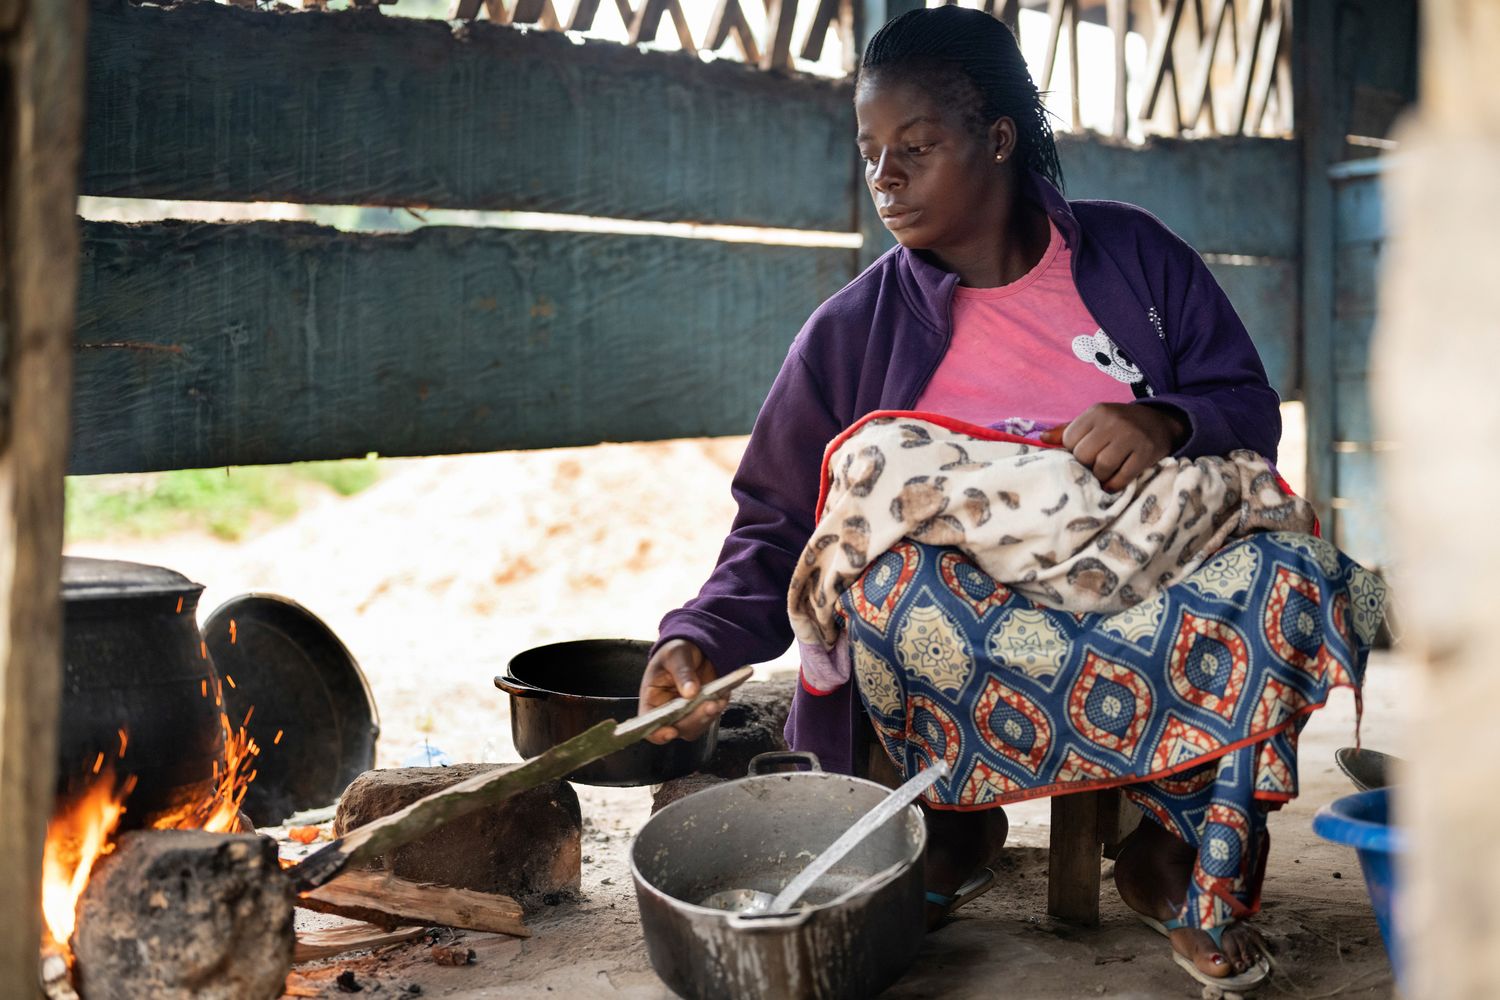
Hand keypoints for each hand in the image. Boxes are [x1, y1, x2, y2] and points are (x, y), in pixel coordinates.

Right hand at [638, 639, 723, 744]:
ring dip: (707, 717)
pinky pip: (710, 717)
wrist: (695, 647)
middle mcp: (667, 712)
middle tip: (708, 706)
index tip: (671, 731)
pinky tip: (721, 696)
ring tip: (718, 701)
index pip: (649, 723)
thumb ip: (682, 673)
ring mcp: (686, 713)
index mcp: (652, 699)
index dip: (658, 733)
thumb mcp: (675, 655)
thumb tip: (691, 692)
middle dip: (693, 721)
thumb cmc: (676, 651)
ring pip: (695, 727)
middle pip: (677, 728)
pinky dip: (717, 709)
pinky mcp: (702, 710)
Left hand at [1039, 403, 1188, 491]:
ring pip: (1102, 467)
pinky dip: (1114, 485)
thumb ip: (1067, 430)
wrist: (1159, 423)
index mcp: (1096, 411)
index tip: (1082, 453)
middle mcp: (1113, 421)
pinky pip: (1122, 476)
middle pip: (1084, 455)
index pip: (1069, 439)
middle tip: (1092, 467)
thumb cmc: (1118, 425)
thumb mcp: (1094, 420)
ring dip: (1099, 477)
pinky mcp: (1146, 452)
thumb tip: (1041, 438)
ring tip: (1101, 476)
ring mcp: (1131, 436)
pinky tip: (1111, 484)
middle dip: (1085, 465)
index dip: (1072, 451)